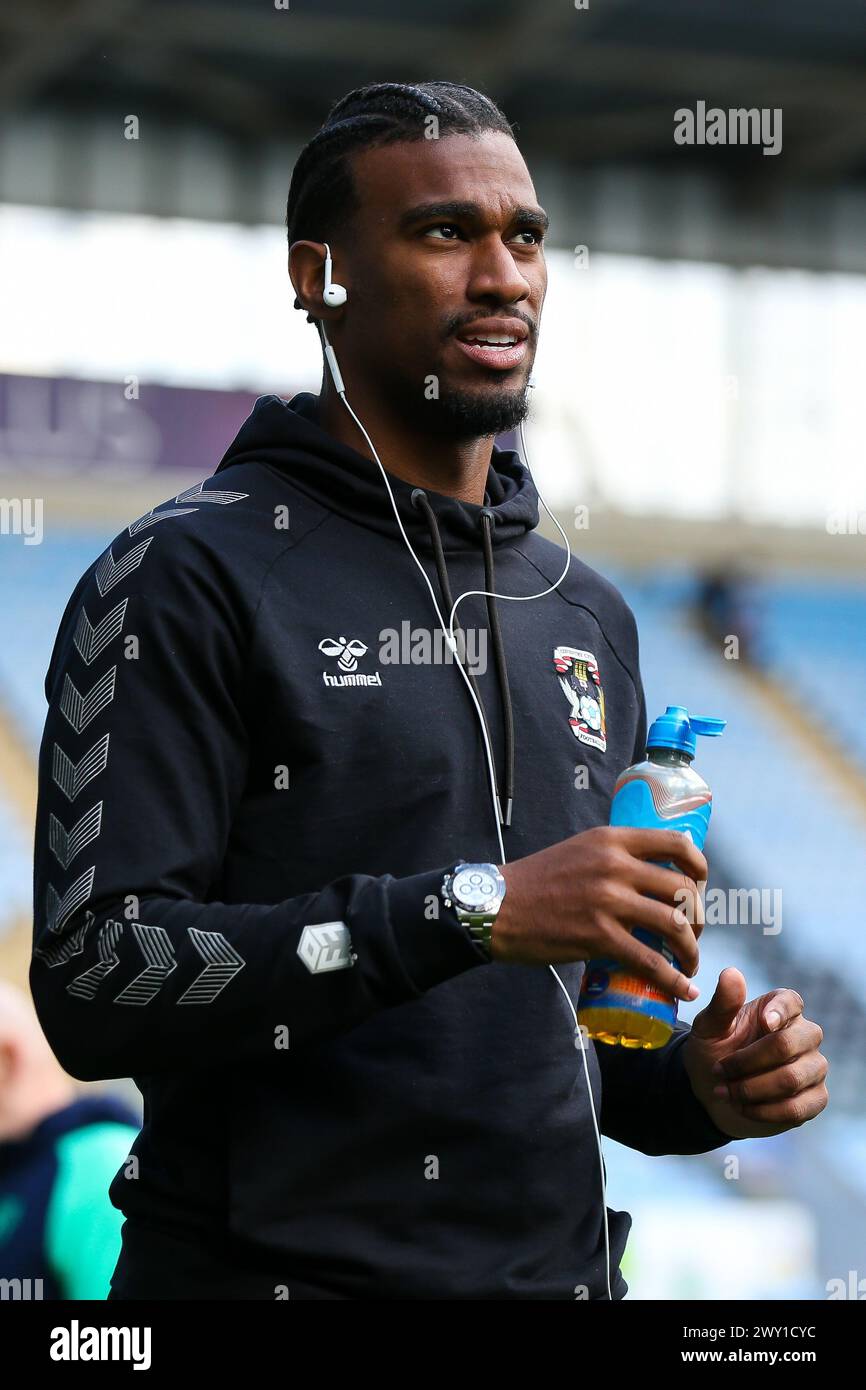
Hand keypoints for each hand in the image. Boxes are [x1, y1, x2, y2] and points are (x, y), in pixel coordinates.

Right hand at [493, 826, 706, 1002]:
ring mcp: (608, 901)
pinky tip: (683, 989)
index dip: (698, 868)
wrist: (498, 907)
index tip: (699, 888)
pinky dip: (673, 979)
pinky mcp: (598, 937)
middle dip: (699, 918)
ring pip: (675, 926)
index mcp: (612, 840)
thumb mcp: (580, 851)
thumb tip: (649, 875)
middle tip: (693, 935)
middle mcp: (615, 865)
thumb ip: (613, 857)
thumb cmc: (537, 882)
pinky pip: (650, 961)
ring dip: (691, 951)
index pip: (677, 844)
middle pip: (682, 891)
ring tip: (689, 964)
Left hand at [682, 967, 828, 1138]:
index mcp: (780, 1008)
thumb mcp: (708, 1027)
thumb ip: (722, 1003)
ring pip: (792, 1079)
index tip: (764, 1023)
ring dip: (751, 1089)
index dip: (780, 1011)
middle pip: (789, 1044)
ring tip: (725, 1092)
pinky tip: (742, 1107)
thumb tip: (732, 973)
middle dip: (748, 1062)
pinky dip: (764, 1111)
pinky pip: (797, 1107)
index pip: (791, 1002)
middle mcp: (804, 1035)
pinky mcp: (815, 1098)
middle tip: (719, 1071)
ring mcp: (814, 1067)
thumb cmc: (714, 1050)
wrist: (713, 1090)